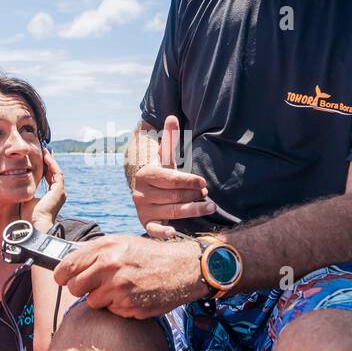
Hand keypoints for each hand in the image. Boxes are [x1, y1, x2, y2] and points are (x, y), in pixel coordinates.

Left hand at [25, 149, 65, 231]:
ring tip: (45, 151)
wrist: (35, 224)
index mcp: (52, 196)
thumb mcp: (27, 198)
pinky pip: (57, 173)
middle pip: (55, 173)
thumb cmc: (29, 216)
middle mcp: (59, 193)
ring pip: (57, 172)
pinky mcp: (59, 190)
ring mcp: (60, 192)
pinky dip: (52, 164)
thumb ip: (27, 190)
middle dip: (49, 162)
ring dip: (51, 161)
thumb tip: (19, 182)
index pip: (50, 178)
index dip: (45, 168)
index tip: (40, 159)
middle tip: (44, 151)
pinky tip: (46, 157)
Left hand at [53, 233, 207, 319]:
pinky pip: (112, 311)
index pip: (66, 267)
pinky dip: (119, 307)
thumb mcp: (121, 243)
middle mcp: (110, 267)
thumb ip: (95, 253)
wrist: (182, 269)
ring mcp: (119, 289)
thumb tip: (67, 266)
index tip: (64, 278)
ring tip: (120, 288)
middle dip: (82, 288)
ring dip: (102, 299)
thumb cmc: (149, 255)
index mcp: (105, 248)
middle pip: (74, 287)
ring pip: (92, 302)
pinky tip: (133, 295)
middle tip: (96, 284)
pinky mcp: (129, 306)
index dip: (62, 275)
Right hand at [132, 114, 215, 238]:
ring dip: (191, 210)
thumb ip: (169, 139)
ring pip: (171, 211)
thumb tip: (172, 116)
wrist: (144, 189)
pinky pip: (153, 229)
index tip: (203, 183)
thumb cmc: (161, 171)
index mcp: (146, 174)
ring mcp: (142, 208)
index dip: (188, 181)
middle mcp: (141, 192)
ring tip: (210, 207)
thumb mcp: (164, 156)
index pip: (170, 178)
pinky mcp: (145, 222)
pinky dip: (163, 233)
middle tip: (208, 196)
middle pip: (172, 196)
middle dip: (193, 195)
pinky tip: (174, 234)